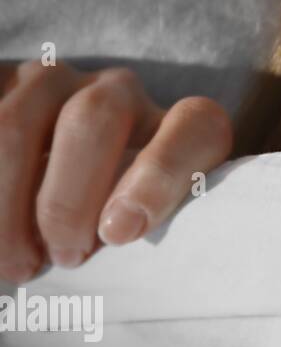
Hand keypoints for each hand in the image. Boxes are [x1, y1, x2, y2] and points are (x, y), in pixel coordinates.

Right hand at [0, 61, 231, 282]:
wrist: (56, 178)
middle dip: (68, 199)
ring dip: (7, 207)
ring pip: (16, 126)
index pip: (196, 125)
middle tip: (65, 258)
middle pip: (93, 119)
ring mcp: (53, 82)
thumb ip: (149, 229)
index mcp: (174, 123)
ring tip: (17, 264)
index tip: (121, 233)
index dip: (163, 172)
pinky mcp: (2, 87)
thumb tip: (125, 249)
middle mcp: (118, 93)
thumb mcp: (142, 226)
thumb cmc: (109, 222)